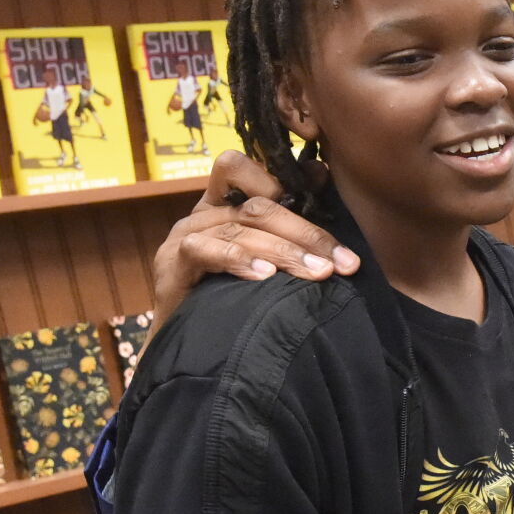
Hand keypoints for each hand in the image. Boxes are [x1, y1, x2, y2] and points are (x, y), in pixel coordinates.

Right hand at [152, 150, 355, 325]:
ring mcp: (184, 237)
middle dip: (305, 233)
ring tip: (317, 272)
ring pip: (238, 228)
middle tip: (341, 262)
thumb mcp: (268, 259)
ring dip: (284, 251)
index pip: (240, 168)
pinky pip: (201, 249)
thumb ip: (291, 229)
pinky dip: (236, 259)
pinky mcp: (172, 265)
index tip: (322, 181)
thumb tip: (322, 177)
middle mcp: (204, 215)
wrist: (191, 345)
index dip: (281, 173)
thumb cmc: (234, 297)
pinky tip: (264, 276)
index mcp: (224, 205)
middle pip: (257, 207)